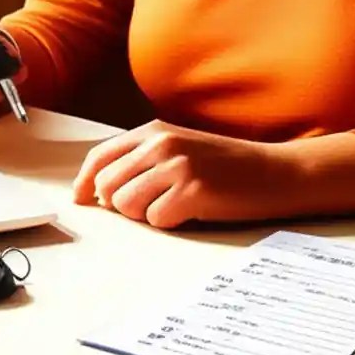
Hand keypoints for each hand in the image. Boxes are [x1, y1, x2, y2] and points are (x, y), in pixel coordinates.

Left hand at [71, 120, 299, 228]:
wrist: (274, 172)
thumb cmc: (224, 165)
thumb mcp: (179, 147)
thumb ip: (141, 159)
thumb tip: (99, 190)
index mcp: (152, 131)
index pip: (100, 156)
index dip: (84, 182)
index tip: (80, 199)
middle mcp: (160, 144)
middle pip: (107, 186)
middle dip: (121, 204)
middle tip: (151, 204)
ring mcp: (176, 166)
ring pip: (127, 205)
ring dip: (146, 214)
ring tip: (174, 205)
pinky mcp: (192, 191)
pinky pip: (156, 220)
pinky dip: (169, 222)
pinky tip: (191, 211)